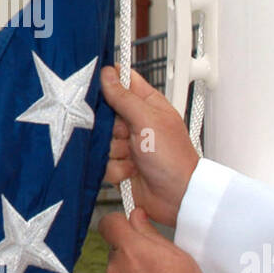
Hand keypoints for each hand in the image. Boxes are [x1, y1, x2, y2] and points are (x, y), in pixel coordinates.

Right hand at [99, 66, 198, 226]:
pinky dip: (116, 169)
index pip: (124, 81)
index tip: (96, 86)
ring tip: (132, 157)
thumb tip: (108, 74)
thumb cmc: (173, 158)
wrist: (178, 198)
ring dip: (114, 151)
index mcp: (148, 104)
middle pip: (105, 113)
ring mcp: (128, 144)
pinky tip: (131, 171)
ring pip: (102, 139)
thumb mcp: (148, 120)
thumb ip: (124, 97)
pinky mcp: (120, 165)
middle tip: (123, 133)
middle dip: (109, 127)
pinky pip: (103, 162)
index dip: (109, 80)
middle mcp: (136, 122)